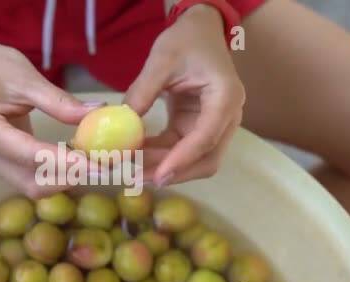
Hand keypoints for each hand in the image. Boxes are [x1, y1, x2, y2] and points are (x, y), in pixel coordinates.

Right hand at [0, 37, 102, 197]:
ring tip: (93, 161)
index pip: (30, 155)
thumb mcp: (27, 78)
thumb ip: (60, 102)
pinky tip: (77, 159)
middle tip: (104, 165)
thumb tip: (97, 115)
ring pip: (32, 185)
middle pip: (31, 181)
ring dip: (64, 177)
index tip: (98, 165)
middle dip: (69, 177)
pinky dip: (55, 171)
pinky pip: (30, 176)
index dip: (66, 163)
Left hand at [124, 5, 245, 186]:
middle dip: (174, 173)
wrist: (199, 33)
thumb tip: (122, 123)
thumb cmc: (186, 41)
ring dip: (163, 167)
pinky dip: (159, 156)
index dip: (182, 160)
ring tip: (131, 170)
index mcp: (225, 97)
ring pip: (194, 161)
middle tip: (138, 179)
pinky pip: (180, 150)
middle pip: (207, 160)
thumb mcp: (162, 59)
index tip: (158, 176)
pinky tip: (136, 156)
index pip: (206, 138)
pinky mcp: (197, 128)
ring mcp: (214, 126)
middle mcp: (226, 117)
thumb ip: (143, 90)